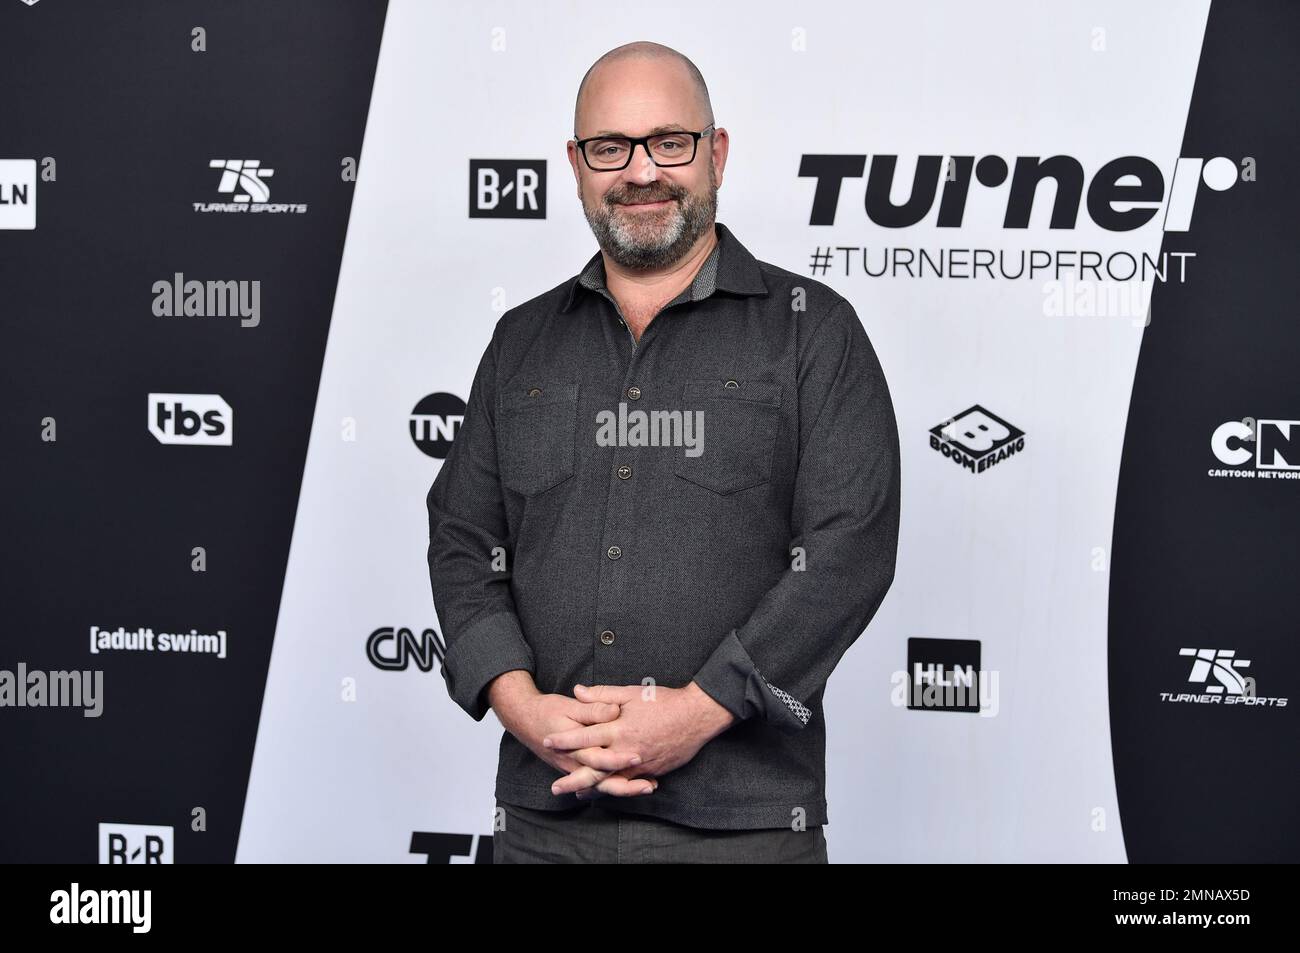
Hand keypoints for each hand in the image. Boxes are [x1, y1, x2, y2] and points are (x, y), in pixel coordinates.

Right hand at [496, 686, 654, 796]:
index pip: (598, 758)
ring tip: (649, 787)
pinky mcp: (577, 769)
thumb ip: (593, 709)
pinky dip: (614, 784)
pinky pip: (597, 782)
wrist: (523, 719)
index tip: (638, 757)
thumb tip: (614, 710)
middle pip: (603, 781)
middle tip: (650, 786)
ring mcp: (575, 769)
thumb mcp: (570, 706)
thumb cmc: (547, 710)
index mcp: (574, 747)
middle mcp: (575, 763)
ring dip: (625, 787)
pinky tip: (634, 783)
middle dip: (627, 785)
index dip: (618, 759)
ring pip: (601, 785)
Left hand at [544, 682, 734, 798]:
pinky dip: (615, 789)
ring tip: (576, 794)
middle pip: (593, 769)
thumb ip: (602, 695)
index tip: (547, 742)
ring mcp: (640, 764)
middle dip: (573, 778)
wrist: (697, 716)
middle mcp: (626, 751)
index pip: (584, 736)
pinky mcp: (652, 770)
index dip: (564, 740)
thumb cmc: (664, 701)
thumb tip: (578, 691)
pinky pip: (630, 784)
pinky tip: (606, 792)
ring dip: (592, 788)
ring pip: (611, 781)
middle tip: (555, 787)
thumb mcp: (631, 693)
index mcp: (619, 729)